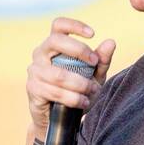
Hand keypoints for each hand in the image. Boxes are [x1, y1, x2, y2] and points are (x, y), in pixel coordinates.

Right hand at [27, 17, 115, 131]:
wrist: (62, 119)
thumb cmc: (77, 91)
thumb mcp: (93, 76)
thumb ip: (101, 60)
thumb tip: (110, 42)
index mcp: (53, 45)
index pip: (58, 25)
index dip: (74, 25)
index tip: (92, 34)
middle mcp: (40, 54)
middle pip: (55, 41)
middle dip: (78, 49)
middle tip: (95, 62)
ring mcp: (34, 71)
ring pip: (59, 74)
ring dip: (80, 83)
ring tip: (93, 91)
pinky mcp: (33, 89)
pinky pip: (55, 92)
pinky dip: (73, 98)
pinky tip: (83, 102)